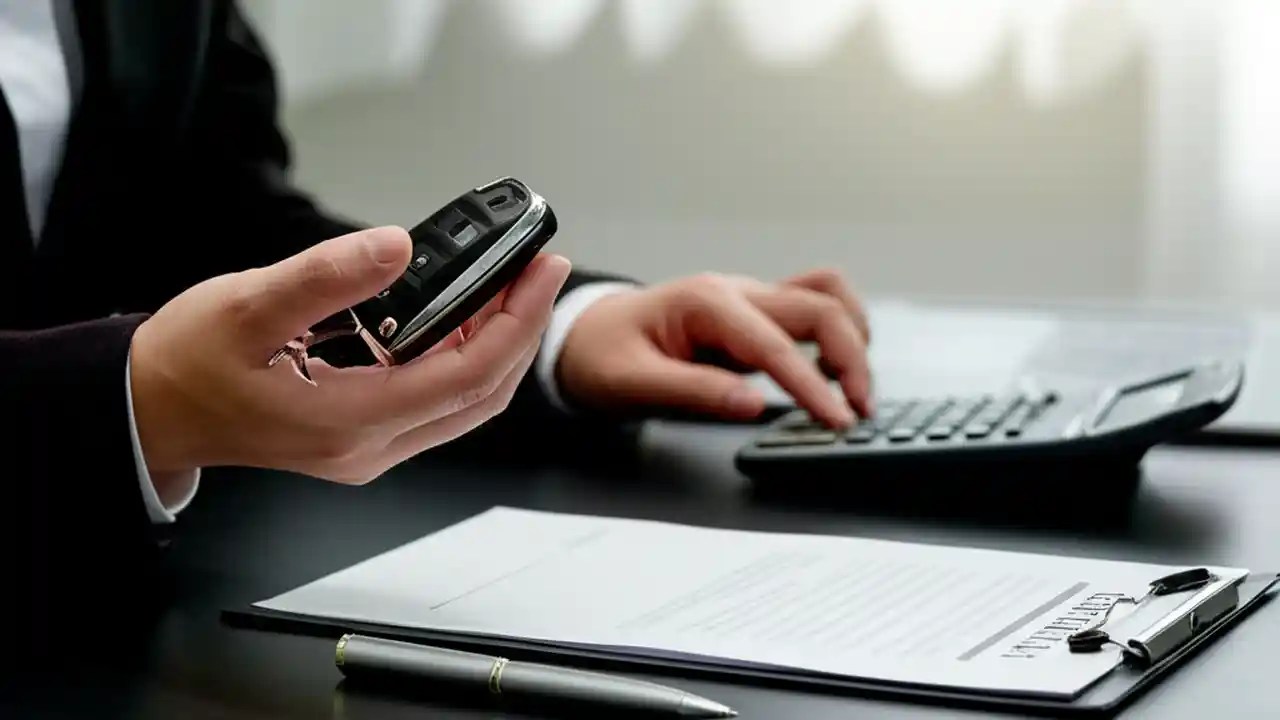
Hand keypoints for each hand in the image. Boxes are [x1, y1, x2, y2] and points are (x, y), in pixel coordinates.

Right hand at [129, 226, 571, 483]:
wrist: (151, 410)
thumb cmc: (188, 364)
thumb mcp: (249, 305)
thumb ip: (326, 277)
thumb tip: (395, 248)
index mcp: (350, 419)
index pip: (467, 374)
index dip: (516, 319)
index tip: (541, 270)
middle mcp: (370, 445)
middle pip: (481, 395)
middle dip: (521, 329)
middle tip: (537, 270)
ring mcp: (369, 448)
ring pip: (464, 404)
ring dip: (497, 346)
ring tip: (510, 286)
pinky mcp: (363, 437)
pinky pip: (436, 403)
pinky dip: (463, 359)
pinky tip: (464, 318)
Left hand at [555, 269, 870, 427]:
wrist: (584, 333)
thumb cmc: (600, 355)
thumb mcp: (632, 382)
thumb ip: (695, 391)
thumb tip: (754, 405)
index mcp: (706, 302)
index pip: (775, 344)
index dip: (812, 385)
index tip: (836, 420)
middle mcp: (736, 291)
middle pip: (820, 308)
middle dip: (851, 358)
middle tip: (857, 412)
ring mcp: (750, 299)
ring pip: (826, 296)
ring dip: (853, 337)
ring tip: (855, 390)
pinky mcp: (757, 316)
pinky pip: (813, 308)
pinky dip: (837, 333)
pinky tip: (835, 370)